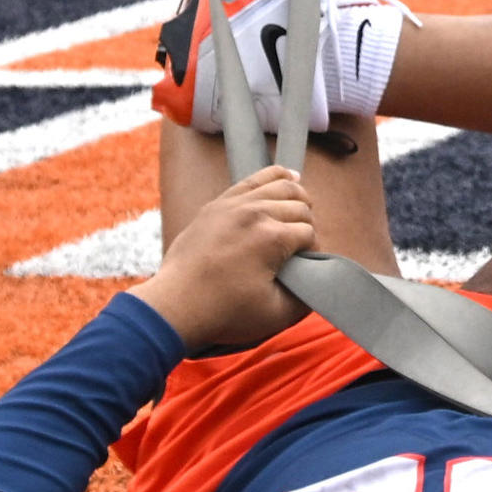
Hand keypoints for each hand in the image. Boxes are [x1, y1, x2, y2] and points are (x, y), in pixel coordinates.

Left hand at [134, 167, 317, 352]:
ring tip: (304, 212)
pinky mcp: (218, 204)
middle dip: (306, 226)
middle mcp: (255, 213)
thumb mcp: (276, 316)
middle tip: (298, 249)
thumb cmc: (223, 313)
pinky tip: (290, 177)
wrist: (175, 306)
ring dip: (298, 198)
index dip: (312, 253)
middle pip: (299, 207)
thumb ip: (306, 298)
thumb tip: (316, 279)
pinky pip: (253, 179)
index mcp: (272, 238)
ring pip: (281, 185)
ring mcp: (234, 204)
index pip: (309, 235)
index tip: (302, 269)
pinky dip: (276, 176)